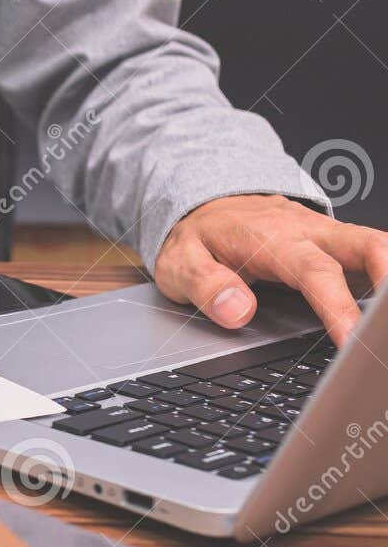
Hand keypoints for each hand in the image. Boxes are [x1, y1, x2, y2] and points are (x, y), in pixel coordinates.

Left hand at [155, 194, 387, 345]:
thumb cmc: (196, 236)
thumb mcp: (180, 263)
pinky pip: (368, 255)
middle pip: (367, 246)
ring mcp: (324, 234)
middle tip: (387, 327)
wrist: (204, 206)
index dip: (338, 307)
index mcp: (271, 238)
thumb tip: (237, 311)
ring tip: (385, 326)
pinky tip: (380, 309)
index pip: (315, 272)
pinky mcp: (333, 243)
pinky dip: (382, 279)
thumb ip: (206, 286)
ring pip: (374, 246)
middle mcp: (306, 230)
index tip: (351, 340)